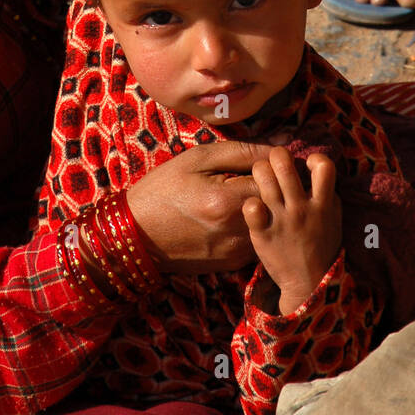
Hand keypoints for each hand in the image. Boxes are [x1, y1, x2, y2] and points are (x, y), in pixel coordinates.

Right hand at [126, 140, 273, 273]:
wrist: (135, 235)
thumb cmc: (164, 189)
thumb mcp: (197, 159)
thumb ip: (241, 152)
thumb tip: (278, 150)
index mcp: (226, 201)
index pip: (275, 179)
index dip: (277, 167)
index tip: (270, 162)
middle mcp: (236, 231)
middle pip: (278, 205)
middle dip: (276, 189)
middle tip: (264, 178)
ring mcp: (236, 252)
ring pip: (271, 225)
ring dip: (267, 210)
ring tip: (247, 196)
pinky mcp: (233, 265)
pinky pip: (257, 241)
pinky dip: (255, 228)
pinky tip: (237, 217)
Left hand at [242, 147, 341, 313]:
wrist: (309, 283)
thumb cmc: (321, 245)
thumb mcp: (333, 218)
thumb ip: (327, 193)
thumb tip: (319, 168)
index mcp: (323, 203)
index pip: (324, 166)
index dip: (313, 158)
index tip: (305, 166)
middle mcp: (302, 208)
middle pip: (284, 163)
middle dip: (276, 155)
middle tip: (274, 164)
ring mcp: (281, 220)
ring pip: (263, 177)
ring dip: (260, 171)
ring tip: (261, 179)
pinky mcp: (263, 232)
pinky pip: (250, 205)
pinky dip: (249, 202)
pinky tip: (254, 207)